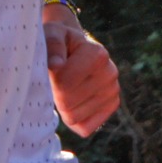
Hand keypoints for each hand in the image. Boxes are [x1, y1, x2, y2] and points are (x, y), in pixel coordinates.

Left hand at [44, 11, 119, 136]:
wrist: (74, 45)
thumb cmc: (59, 39)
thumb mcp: (52, 34)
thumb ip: (52, 47)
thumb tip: (55, 66)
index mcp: (97, 55)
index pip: (63, 85)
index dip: (49, 80)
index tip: (49, 68)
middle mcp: (110, 74)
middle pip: (67, 104)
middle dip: (54, 94)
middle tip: (53, 80)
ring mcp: (113, 92)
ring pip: (73, 118)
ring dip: (62, 106)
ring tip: (63, 87)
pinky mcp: (111, 107)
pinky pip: (84, 128)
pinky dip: (72, 120)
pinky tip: (71, 102)